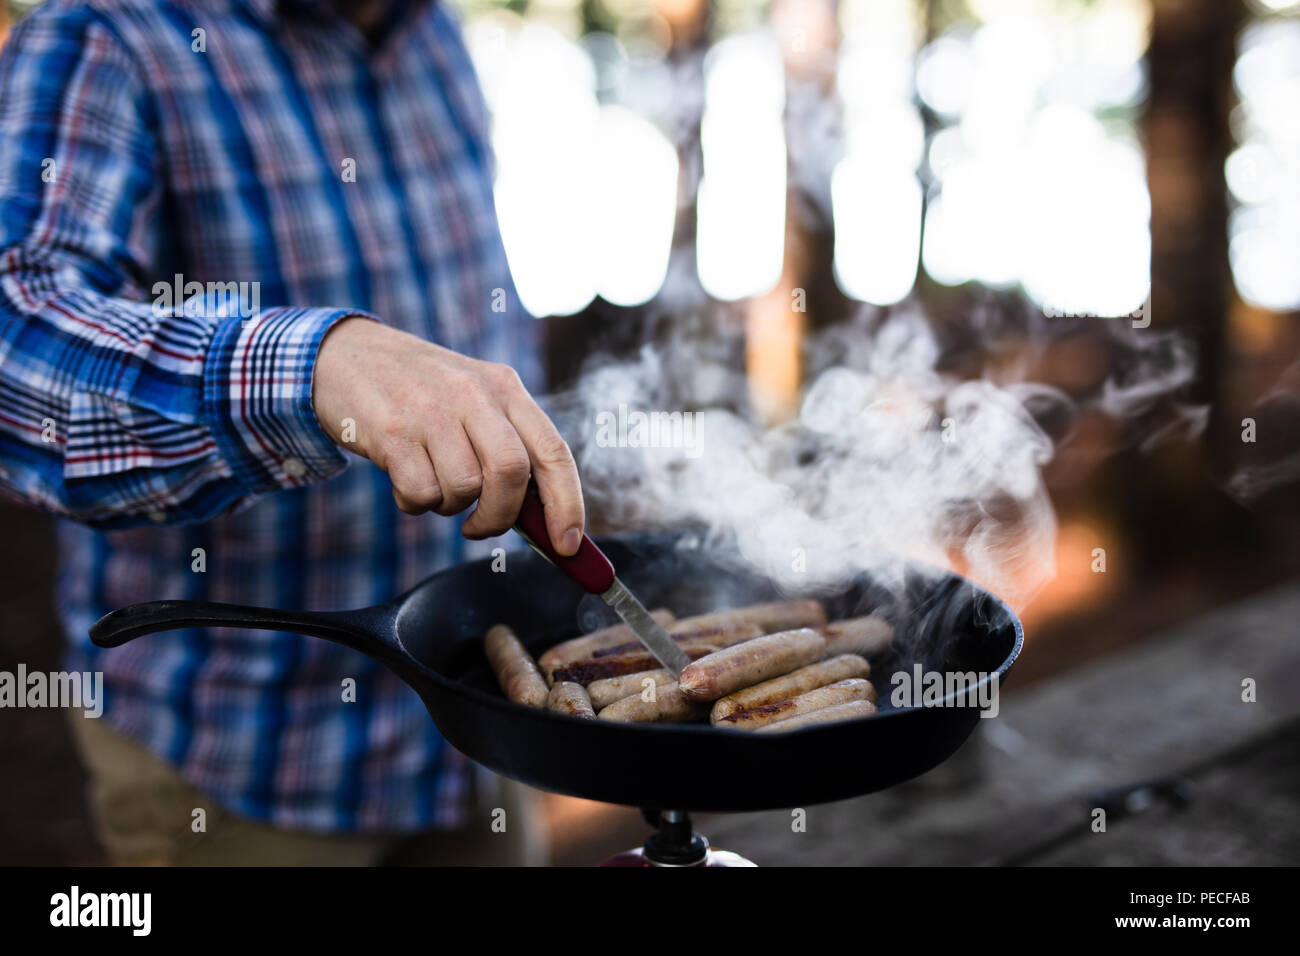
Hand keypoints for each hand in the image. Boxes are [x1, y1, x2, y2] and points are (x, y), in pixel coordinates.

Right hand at [312, 318, 584, 554]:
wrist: (344, 355)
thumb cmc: (421, 393)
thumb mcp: (474, 401)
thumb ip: (510, 449)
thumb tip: (543, 522)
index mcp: (506, 388)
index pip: (554, 452)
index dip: (567, 505)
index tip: (568, 545)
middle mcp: (474, 394)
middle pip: (511, 473)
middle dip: (501, 516)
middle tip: (480, 526)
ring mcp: (431, 410)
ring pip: (464, 488)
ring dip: (449, 506)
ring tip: (432, 482)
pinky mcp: (392, 430)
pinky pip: (420, 493)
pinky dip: (414, 503)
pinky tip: (403, 478)